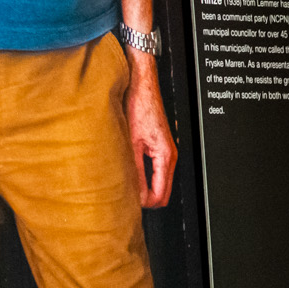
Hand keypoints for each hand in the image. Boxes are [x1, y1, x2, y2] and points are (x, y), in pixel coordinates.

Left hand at [124, 51, 177, 207]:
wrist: (140, 83)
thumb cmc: (138, 105)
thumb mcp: (130, 142)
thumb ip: (133, 170)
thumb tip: (133, 194)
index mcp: (165, 156)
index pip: (161, 196)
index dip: (143, 204)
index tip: (125, 203)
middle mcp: (168, 154)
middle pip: (161, 192)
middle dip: (143, 198)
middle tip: (120, 197)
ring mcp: (164, 150)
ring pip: (156, 182)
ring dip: (141, 186)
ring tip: (119, 183)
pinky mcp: (156, 145)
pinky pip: (152, 170)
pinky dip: (141, 175)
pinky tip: (125, 169)